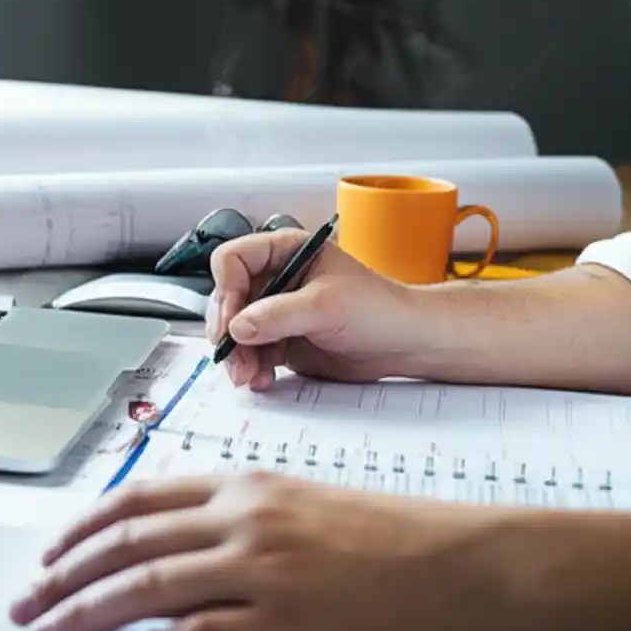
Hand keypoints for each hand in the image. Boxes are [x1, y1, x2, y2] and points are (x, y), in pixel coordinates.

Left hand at [9, 473, 504, 630]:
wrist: (464, 567)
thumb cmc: (391, 537)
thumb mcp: (303, 506)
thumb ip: (235, 518)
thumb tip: (168, 546)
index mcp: (246, 485)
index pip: (138, 498)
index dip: (82, 527)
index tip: (50, 552)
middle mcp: (243, 521)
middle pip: (125, 544)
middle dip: (62, 574)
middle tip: (26, 600)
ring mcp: (259, 573)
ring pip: (142, 591)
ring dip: (82, 614)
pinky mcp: (280, 626)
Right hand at [206, 229, 416, 389]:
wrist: (404, 343)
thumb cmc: (379, 308)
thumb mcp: (327, 305)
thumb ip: (278, 315)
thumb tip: (238, 326)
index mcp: (285, 251)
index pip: (233, 260)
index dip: (227, 288)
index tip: (233, 319)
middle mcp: (276, 278)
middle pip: (227, 298)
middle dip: (226, 329)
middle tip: (234, 354)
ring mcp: (276, 311)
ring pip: (234, 330)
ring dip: (236, 355)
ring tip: (249, 375)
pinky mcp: (281, 340)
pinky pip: (250, 353)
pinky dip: (250, 367)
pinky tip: (261, 378)